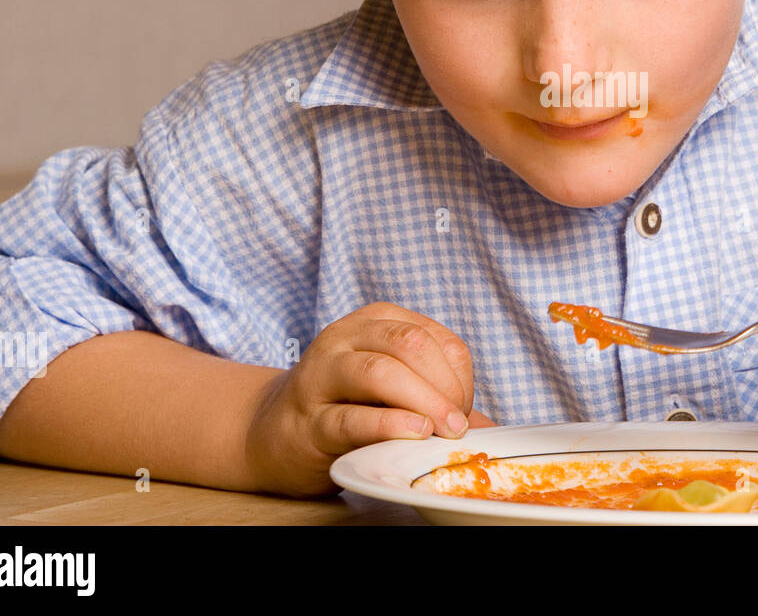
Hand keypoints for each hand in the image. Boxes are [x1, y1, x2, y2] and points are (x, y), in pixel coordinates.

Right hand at [244, 302, 494, 496]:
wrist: (272, 433)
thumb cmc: (345, 406)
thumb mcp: (392, 388)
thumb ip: (435, 398)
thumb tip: (486, 428)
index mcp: (376, 322)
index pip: (435, 337)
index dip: (459, 376)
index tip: (463, 411)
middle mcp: (346, 339)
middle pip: (409, 345)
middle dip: (444, 386)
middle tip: (457, 425)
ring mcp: (322, 376)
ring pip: (379, 372)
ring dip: (421, 402)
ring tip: (441, 431)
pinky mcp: (307, 421)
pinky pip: (350, 418)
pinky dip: (388, 425)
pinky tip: (412, 434)